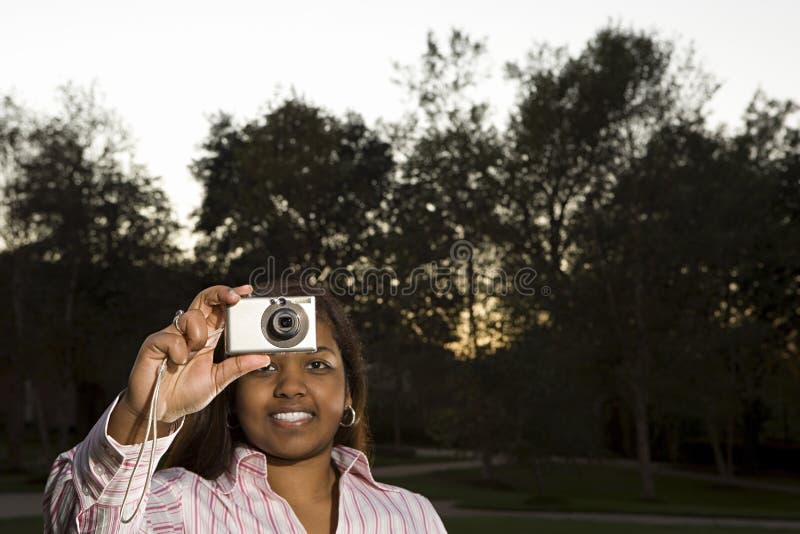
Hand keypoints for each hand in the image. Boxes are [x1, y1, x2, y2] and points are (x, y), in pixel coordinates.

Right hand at [110, 284, 269, 442]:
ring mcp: (172, 335)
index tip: (247, 291)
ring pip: (191, 316)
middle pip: (204, 299)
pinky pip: (171, 337)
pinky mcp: (154, 343)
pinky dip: (178, 351)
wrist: (159, 411)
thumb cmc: (185, 394)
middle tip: (234, 297)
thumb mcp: (218, 380)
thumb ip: (238, 367)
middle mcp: (190, 332)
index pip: (220, 310)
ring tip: (193, 354)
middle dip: (220, 293)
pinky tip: (175, 363)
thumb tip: (263, 357)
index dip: (232, 297)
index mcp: (207, 337)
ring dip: (198, 335)